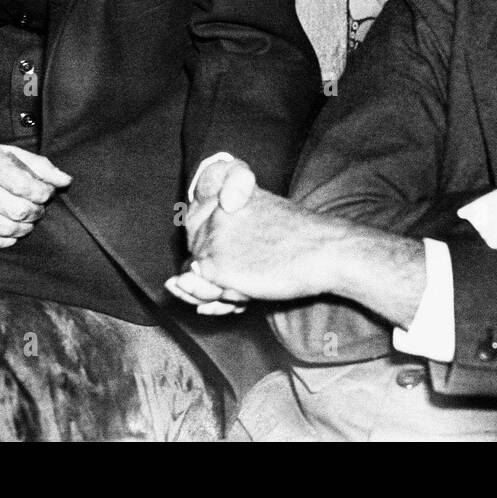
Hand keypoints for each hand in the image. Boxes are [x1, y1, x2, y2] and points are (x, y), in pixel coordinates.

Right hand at [0, 134, 70, 248]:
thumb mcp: (6, 151)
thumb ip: (38, 165)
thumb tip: (65, 181)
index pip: (24, 185)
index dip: (44, 193)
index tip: (48, 192)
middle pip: (18, 210)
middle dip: (37, 211)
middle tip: (39, 206)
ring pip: (6, 228)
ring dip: (26, 227)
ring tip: (28, 218)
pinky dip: (9, 239)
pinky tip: (14, 229)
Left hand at [167, 156, 350, 307]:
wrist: (324, 251)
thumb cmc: (297, 242)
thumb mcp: (256, 224)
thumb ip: (216, 244)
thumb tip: (172, 284)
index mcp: (222, 194)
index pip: (191, 225)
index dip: (212, 248)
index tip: (243, 249)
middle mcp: (211, 213)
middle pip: (192, 257)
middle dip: (216, 274)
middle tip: (254, 269)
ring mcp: (211, 238)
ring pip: (195, 281)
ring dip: (220, 290)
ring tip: (253, 279)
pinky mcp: (215, 265)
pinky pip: (206, 296)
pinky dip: (226, 303)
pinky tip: (250, 292)